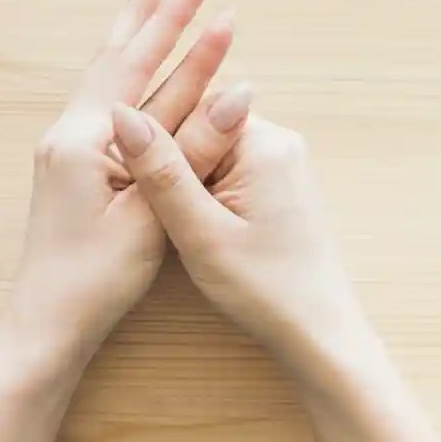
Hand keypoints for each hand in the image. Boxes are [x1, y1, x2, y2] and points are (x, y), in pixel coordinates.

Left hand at [5, 0, 253, 360]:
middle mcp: (69, 134)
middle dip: (154, 7)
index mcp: (83, 140)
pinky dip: (127, 67)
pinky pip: (105, 99)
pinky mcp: (74, 166)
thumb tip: (237, 94)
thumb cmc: (94, 282)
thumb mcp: (153, 218)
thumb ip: (192, 152)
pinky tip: (132, 60)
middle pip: (118, 55)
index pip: (139, 67)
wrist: (46, 326)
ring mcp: (68, 148)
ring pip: (108, 72)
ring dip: (136, 28)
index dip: (182, 30)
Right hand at [110, 107, 359, 359]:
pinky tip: (205, 228)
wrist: (317, 332)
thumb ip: (161, 172)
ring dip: (190, 182)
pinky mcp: (281, 185)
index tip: (140, 182)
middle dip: (174, 163)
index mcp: (263, 141)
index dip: (156, 143)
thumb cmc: (265, 290)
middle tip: (160, 209)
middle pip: (202, 128)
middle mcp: (279, 141)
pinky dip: (209, 194)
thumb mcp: (200, 233)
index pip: (190, 109)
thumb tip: (123, 114)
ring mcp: (283, 163)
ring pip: (213, 151)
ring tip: (185, 223)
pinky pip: (231, 171)